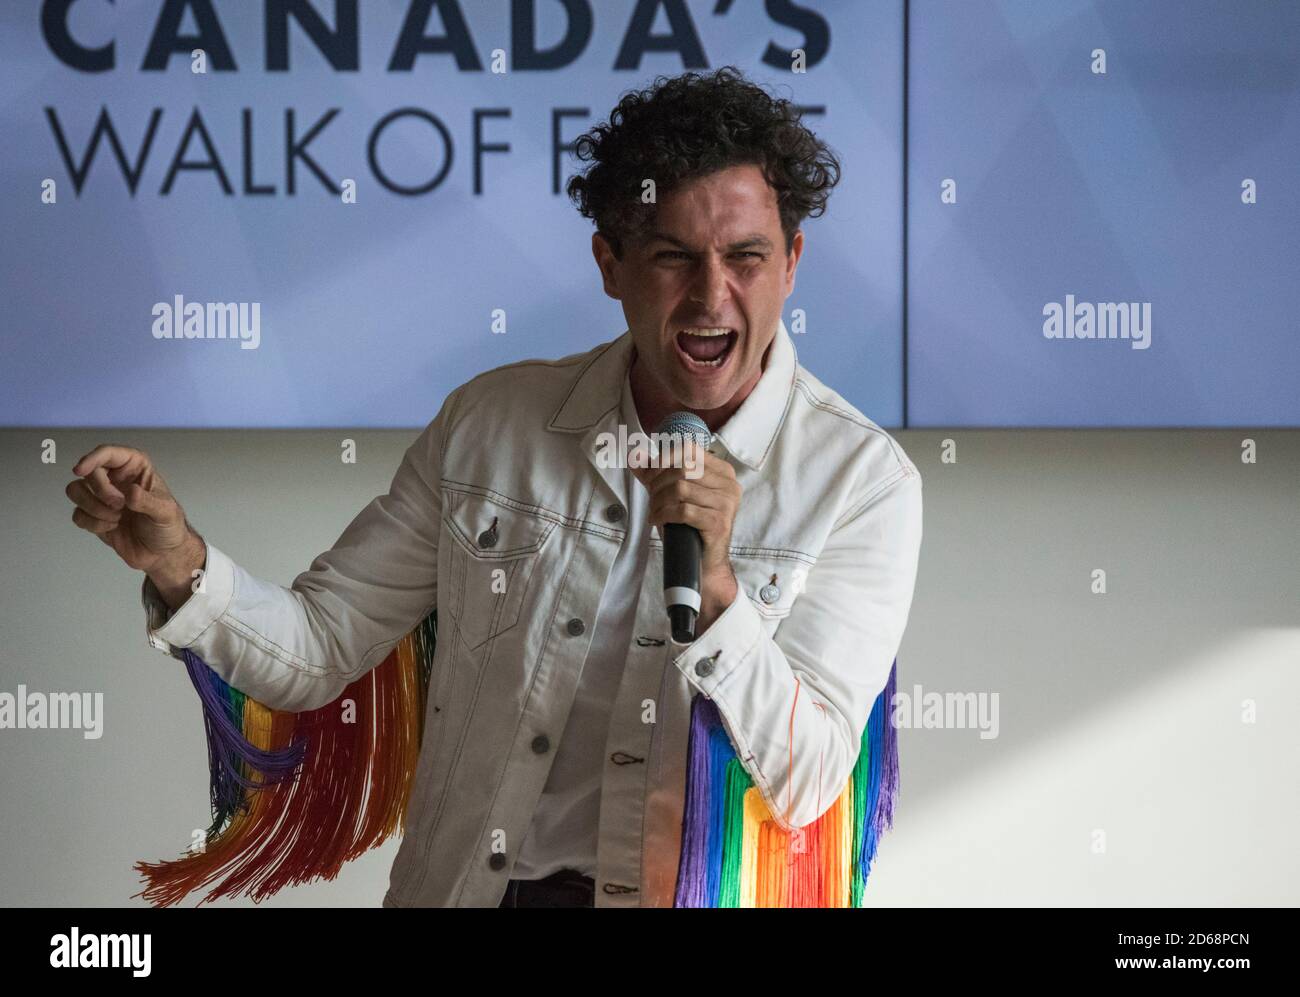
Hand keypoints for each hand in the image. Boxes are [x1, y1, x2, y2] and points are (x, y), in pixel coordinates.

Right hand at [67, 444, 201, 580]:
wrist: (162, 553)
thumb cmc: (168, 527)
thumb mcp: (165, 512)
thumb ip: (148, 501)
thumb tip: (130, 492)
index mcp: (135, 468)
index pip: (108, 453)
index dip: (92, 458)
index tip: (81, 469)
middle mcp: (116, 479)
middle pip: (89, 473)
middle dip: (101, 491)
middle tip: (119, 505)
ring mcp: (102, 497)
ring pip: (75, 490)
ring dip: (93, 507)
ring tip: (117, 518)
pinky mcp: (94, 516)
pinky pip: (78, 515)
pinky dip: (93, 523)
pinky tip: (112, 527)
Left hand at [629, 438, 740, 630]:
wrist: (704, 562)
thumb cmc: (689, 526)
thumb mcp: (672, 495)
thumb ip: (655, 474)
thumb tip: (634, 456)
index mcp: (723, 472)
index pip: (689, 450)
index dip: (664, 459)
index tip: (650, 476)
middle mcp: (729, 485)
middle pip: (682, 470)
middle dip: (658, 484)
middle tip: (651, 499)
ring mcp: (727, 504)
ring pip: (680, 489)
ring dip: (659, 501)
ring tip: (655, 512)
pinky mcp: (719, 522)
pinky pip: (683, 510)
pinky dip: (664, 514)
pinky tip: (658, 521)